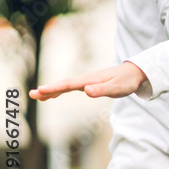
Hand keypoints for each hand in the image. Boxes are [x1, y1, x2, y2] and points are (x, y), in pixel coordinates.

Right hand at [29, 62, 147, 100]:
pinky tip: (55, 95)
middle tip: (31, 94)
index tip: (39, 92)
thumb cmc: (127, 81)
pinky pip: (71, 87)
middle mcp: (86, 79)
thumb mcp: (117, 88)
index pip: (68, 85)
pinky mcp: (91, 83)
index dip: (54, 89)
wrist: (136, 72)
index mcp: (90, 80)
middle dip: (48, 90)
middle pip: (64, 84)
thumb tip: (86, 90)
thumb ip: (102, 89)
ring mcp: (88, 80)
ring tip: (37, 96)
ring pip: (66, 86)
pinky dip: (61, 90)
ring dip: (52, 91)